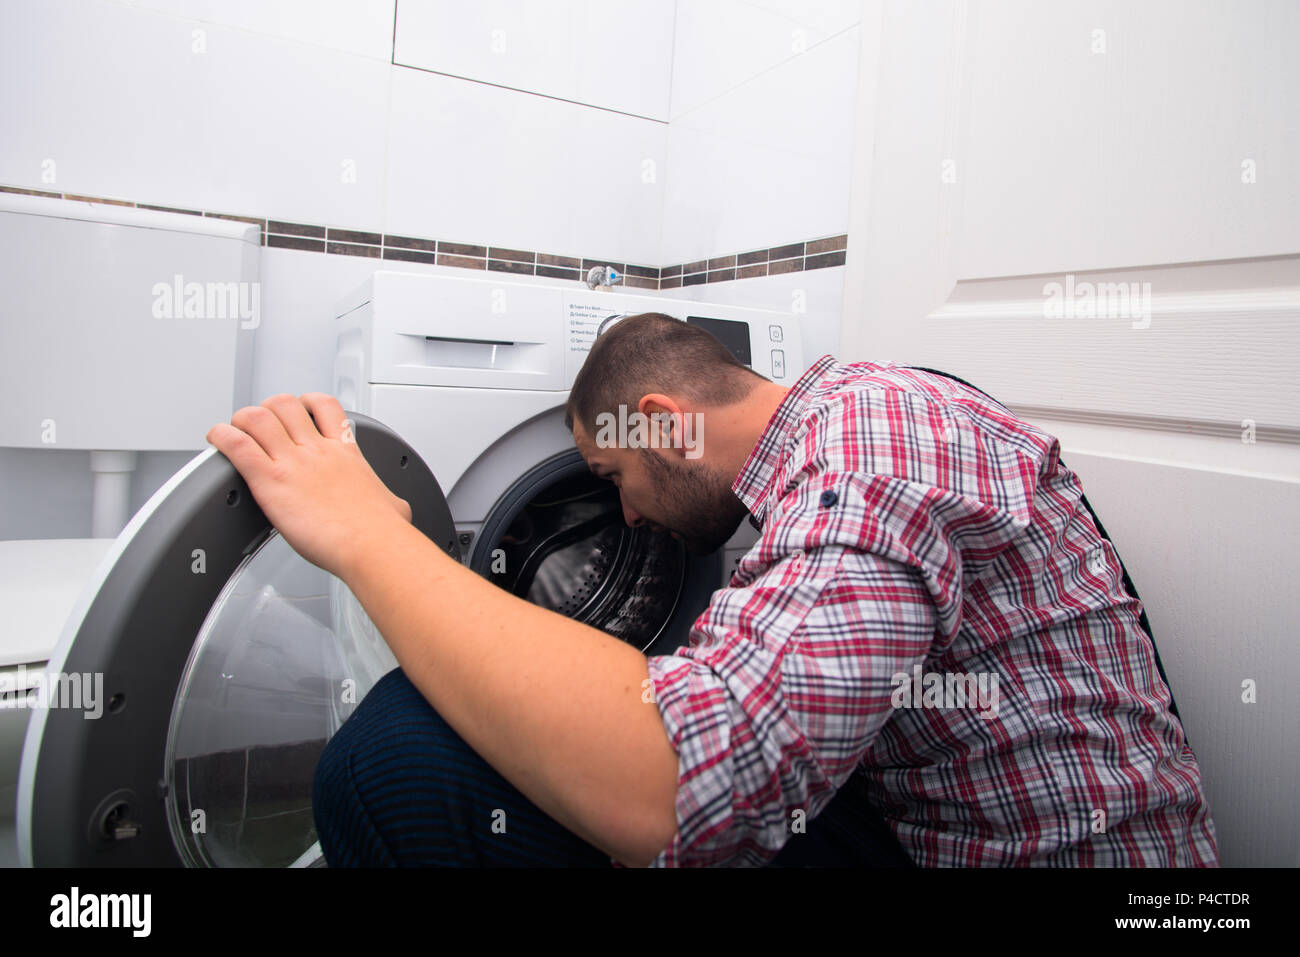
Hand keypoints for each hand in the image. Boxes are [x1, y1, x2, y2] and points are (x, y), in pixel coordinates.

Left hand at [206, 393, 412, 580]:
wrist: (372, 544)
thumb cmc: (382, 531)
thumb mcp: (393, 504)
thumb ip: (388, 499)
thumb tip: (395, 508)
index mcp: (345, 452)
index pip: (324, 407)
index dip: (306, 402)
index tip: (298, 411)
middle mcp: (318, 451)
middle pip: (285, 405)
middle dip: (268, 410)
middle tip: (260, 425)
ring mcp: (293, 462)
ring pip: (258, 417)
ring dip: (242, 420)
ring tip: (235, 430)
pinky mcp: (271, 480)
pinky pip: (237, 445)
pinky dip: (222, 437)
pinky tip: (217, 440)